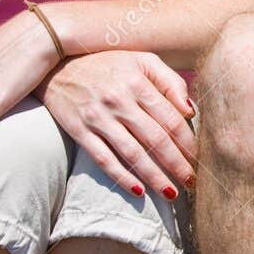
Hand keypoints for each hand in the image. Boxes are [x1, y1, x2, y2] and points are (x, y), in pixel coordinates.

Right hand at [37, 50, 196, 196]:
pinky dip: (121, 176)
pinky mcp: (79, 130)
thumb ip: (169, 81)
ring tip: (171, 193)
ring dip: (155, 177)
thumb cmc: (106, 63)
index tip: (197, 159)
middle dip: (177, 165)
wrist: (55, 63)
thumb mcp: (141, 60)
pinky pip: (104, 159)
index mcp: (137, 83)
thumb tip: (190, 111)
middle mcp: (119, 100)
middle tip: (191, 182)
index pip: (171, 119)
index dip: (187, 142)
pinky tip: (138, 191)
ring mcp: (98, 117)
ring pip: (133, 153)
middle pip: (156, 140)